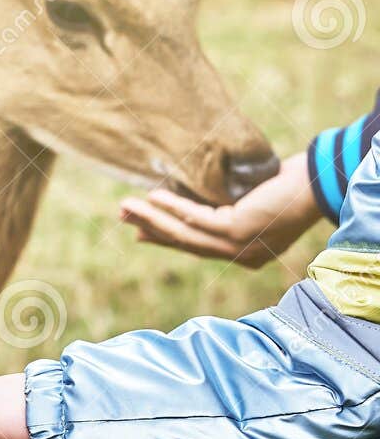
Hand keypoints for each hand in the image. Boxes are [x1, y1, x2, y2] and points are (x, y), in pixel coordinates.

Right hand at [119, 157, 321, 268]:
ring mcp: (238, 247)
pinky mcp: (236, 231)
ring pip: (185, 234)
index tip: (140, 232)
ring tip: (126, 206)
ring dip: (152, 219)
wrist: (317, 182)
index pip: (197, 246)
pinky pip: (195, 219)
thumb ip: (225, 212)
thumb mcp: (251, 204)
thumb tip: (190, 207)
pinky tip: (154, 197)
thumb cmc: (290, 187)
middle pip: (186, 242)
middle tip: (122, 217)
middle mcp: (241, 256)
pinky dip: (171, 208)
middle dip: (151, 229)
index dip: (165, 238)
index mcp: (245, 253)